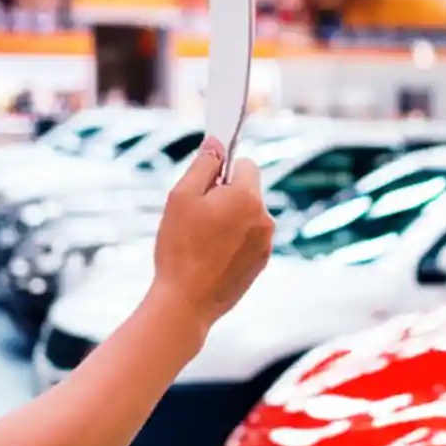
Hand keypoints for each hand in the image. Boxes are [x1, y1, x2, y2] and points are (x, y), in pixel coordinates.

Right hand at [149, 136, 273, 338]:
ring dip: (230, 219)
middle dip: (226, 196)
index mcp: (248, 198)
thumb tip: (217, 144)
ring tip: (202, 240)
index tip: (207, 184)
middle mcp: (265, 218)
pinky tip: (211, 257)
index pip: (246, 164)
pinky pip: (249, 239)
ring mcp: (266, 243)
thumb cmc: (180, 248)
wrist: (186, 301)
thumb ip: (203, 165)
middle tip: (197, 216)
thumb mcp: (181, 197)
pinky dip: (233, 241)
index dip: (224, 170)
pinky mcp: (261, 263)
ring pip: (248, 216)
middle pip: (248, 191)